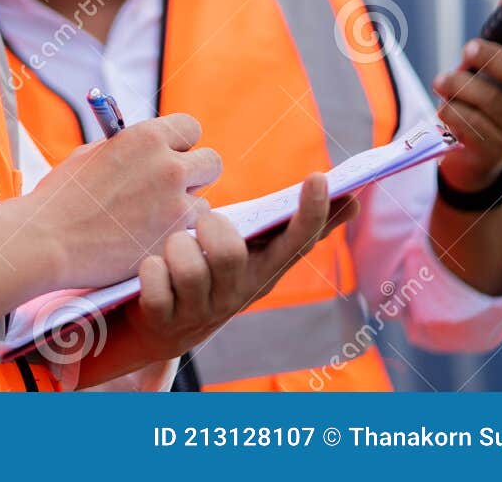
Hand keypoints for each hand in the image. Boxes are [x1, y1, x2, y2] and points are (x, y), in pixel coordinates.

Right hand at [27, 113, 221, 288]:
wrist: (47, 239)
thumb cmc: (61, 197)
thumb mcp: (92, 154)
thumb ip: (127, 148)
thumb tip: (147, 147)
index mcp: (146, 137)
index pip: (191, 127)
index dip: (181, 143)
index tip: (169, 156)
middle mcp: (168, 166)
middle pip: (211, 162)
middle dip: (196, 174)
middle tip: (173, 189)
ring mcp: (175, 204)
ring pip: (204, 202)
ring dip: (186, 210)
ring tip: (153, 221)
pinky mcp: (174, 238)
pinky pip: (193, 234)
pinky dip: (177, 237)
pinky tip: (150, 239)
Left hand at [121, 174, 357, 362]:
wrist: (163, 325)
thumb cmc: (212, 270)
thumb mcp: (252, 251)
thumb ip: (292, 227)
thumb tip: (352, 197)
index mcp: (264, 272)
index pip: (297, 244)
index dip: (311, 213)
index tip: (319, 177)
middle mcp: (238, 296)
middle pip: (229, 253)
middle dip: (207, 228)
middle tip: (200, 223)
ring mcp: (202, 313)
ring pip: (187, 268)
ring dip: (174, 248)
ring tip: (172, 247)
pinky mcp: (165, 322)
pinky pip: (154, 286)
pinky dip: (149, 271)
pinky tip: (151, 271)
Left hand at [432, 0, 501, 190]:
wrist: (470, 152)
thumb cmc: (483, 97)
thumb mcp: (492, 64)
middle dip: (493, 58)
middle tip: (468, 48)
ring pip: (491, 101)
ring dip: (460, 85)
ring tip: (441, 80)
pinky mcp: (494, 149)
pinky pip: (469, 123)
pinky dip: (451, 111)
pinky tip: (445, 108)